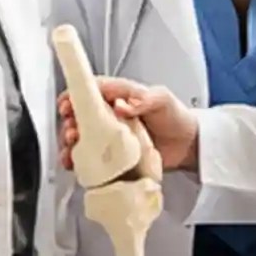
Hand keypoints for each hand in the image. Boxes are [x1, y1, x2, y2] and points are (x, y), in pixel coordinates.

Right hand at [58, 76, 198, 172]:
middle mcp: (110, 115)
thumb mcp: (161, 99)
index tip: (67, 105)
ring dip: (70, 142)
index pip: (91, 91)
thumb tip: (120, 104)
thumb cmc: (175, 116)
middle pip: (81, 115)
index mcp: (119, 96)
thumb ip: (142, 99)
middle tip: (71, 131)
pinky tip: (73, 164)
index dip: (75, 96)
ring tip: (70, 149)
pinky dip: (77, 161)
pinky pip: (90, 158)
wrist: (188, 146)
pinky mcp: (112, 157)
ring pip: (81, 137)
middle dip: (70, 122)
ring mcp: (110, 137)